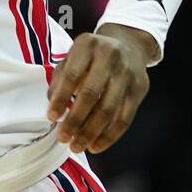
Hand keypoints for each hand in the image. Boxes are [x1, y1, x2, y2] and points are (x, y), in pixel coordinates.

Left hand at [46, 24, 155, 153]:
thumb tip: (53, 107)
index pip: (72, 75)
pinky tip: (96, 146)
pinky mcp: (139, 89)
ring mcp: (127, 74)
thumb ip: (60, 78)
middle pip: (91, 94)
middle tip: (63, 138)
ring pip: (109, 110)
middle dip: (75, 120)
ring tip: (77, 146)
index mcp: (87, 45)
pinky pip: (125, 118)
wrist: (129, 44)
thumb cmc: (91, 55)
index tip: (52, 118)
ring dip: (91, 132)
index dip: (61, 98)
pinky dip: (109, 136)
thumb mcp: (72, 57)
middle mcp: (110, 57)